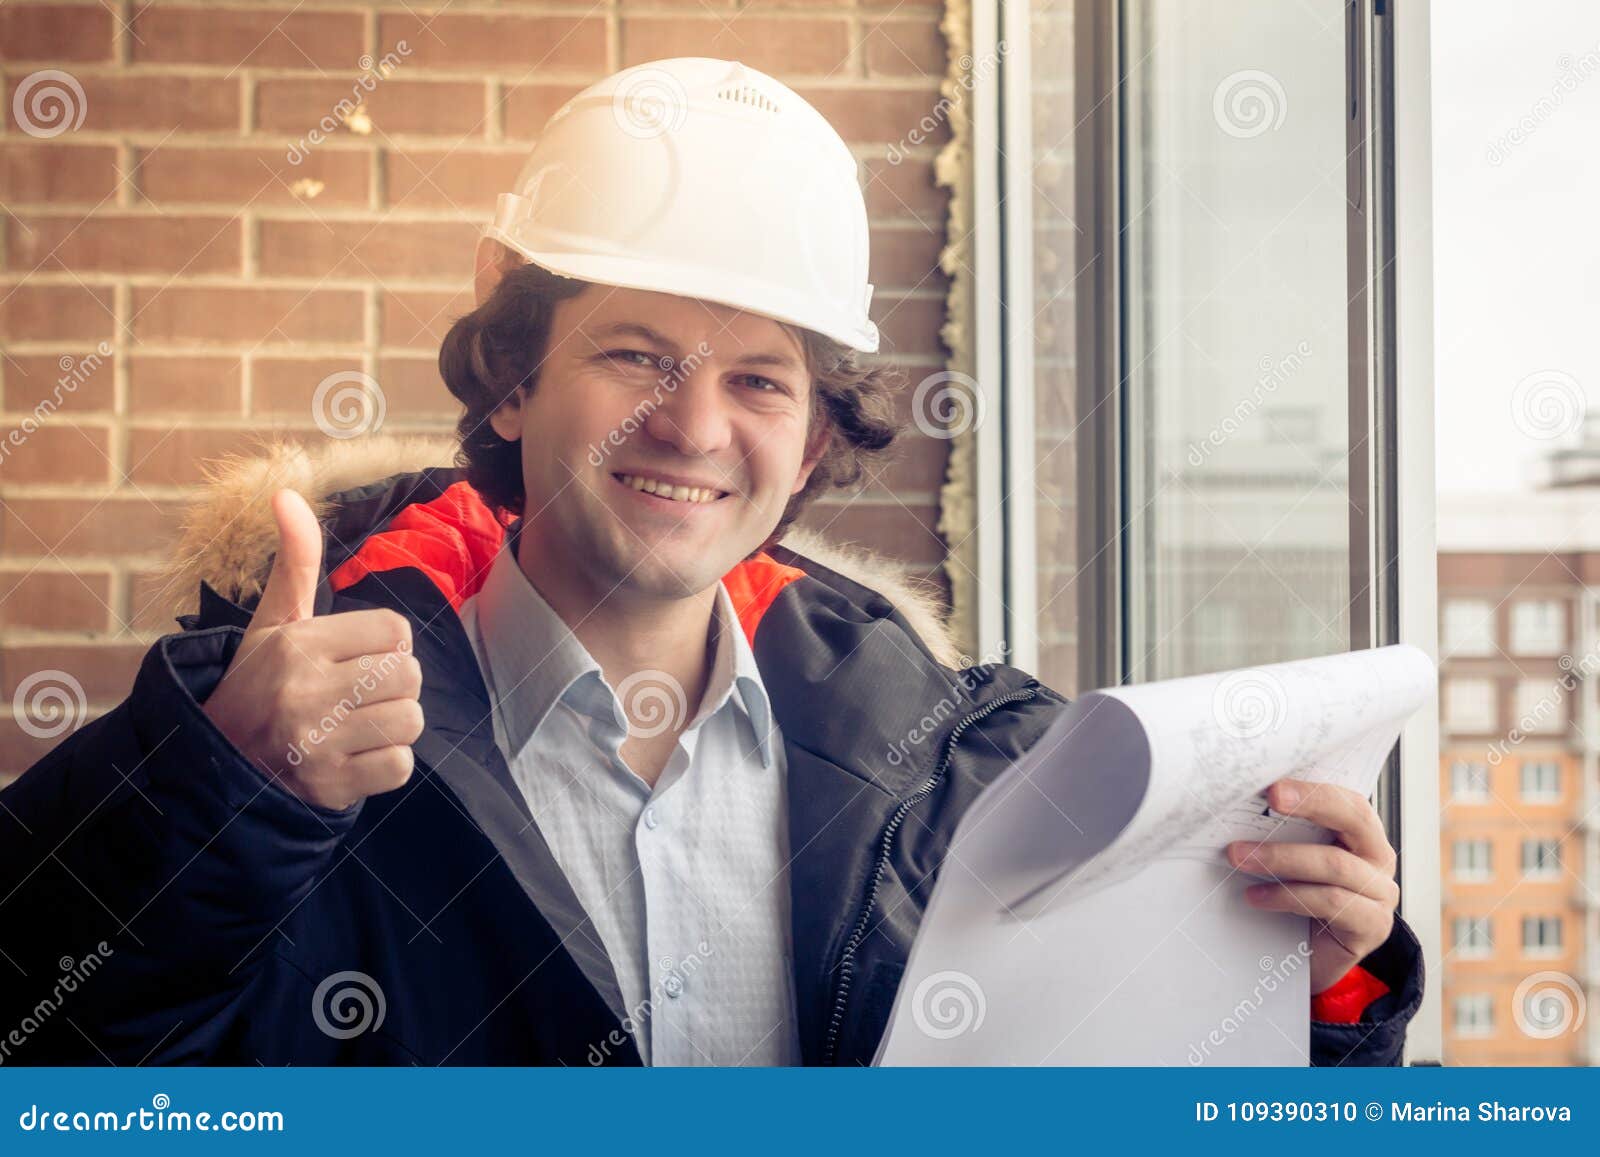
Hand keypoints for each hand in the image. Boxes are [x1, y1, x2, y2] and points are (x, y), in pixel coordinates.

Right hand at [201, 489, 424, 810]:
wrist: (218, 767)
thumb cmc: (258, 684)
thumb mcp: (272, 621)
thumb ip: (295, 561)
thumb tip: (285, 493)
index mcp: (297, 645)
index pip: (396, 631)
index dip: (386, 645)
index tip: (357, 658)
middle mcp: (304, 691)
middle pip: (409, 676)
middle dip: (393, 685)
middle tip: (358, 695)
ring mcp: (316, 743)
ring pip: (410, 720)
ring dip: (393, 725)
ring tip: (356, 725)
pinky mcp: (329, 787)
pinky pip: (400, 766)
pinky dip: (386, 764)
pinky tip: (353, 757)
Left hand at [1226, 778, 1398, 993]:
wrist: (1308, 961)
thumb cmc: (1297, 901)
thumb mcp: (1292, 861)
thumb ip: (1282, 832)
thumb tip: (1236, 806)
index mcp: (1361, 833)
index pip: (1346, 799)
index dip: (1313, 790)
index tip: (1274, 787)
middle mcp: (1378, 858)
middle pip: (1354, 820)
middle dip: (1310, 805)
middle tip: (1269, 801)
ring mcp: (1380, 893)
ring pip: (1335, 864)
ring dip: (1281, 857)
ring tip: (1238, 857)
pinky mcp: (1372, 926)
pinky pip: (1330, 902)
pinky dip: (1287, 896)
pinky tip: (1255, 897)